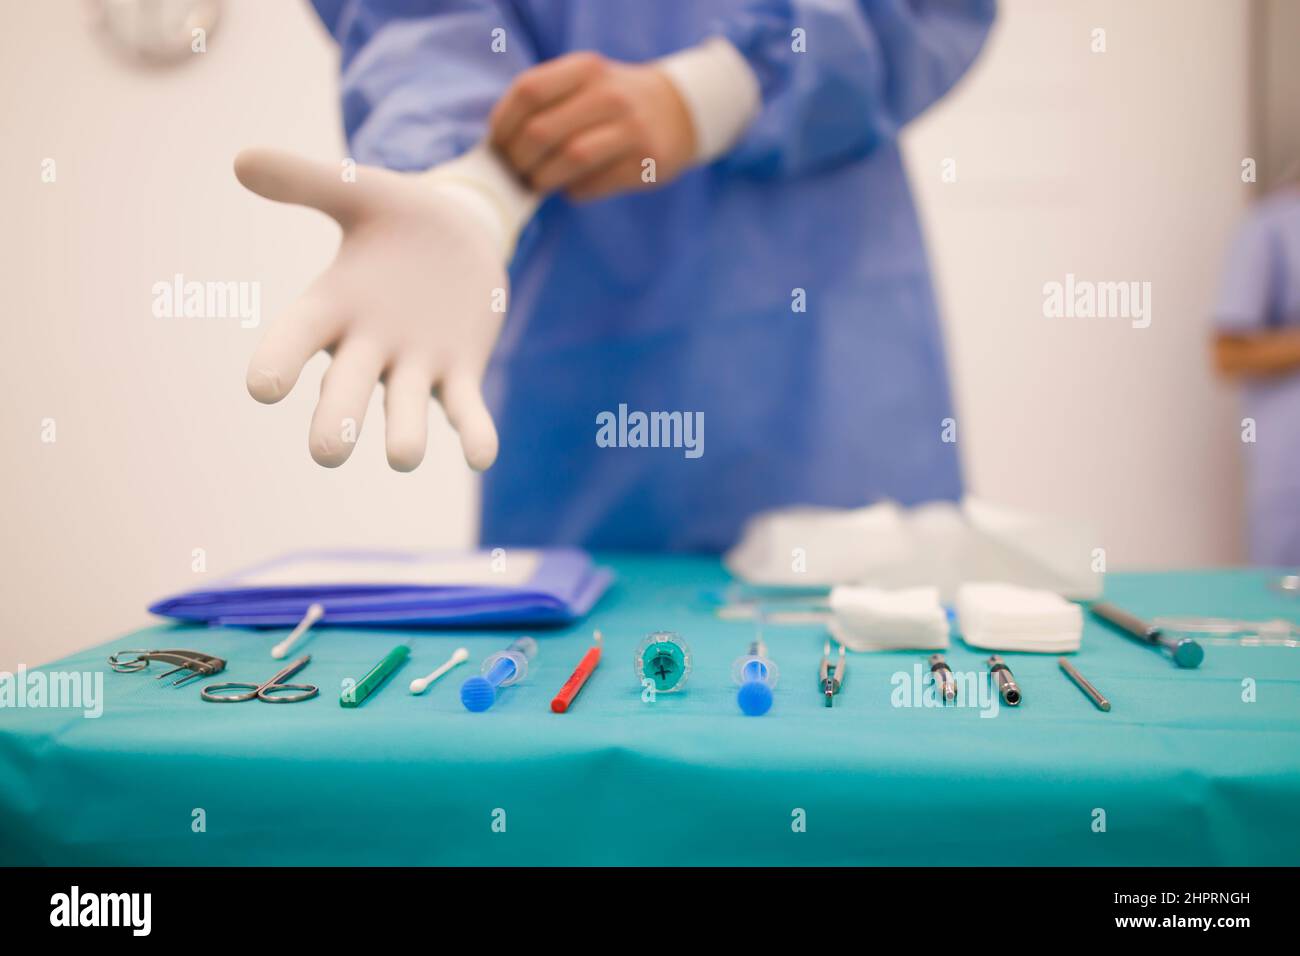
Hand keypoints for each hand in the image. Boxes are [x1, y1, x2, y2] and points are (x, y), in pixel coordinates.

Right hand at [234, 148, 504, 471]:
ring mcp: (415, 364)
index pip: (296, 337)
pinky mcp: (460, 372)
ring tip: (402, 457)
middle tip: (326, 453)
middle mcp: (368, 346)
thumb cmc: (399, 218)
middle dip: (336, 420)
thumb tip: (240, 159)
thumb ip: (305, 180)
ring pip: (404, 408)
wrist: (461, 236)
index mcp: (333, 304)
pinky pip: (465, 410)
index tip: (262, 387)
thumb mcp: (358, 190)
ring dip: (404, 433)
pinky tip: (482, 455)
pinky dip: (473, 432)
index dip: (280, 361)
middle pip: (345, 389)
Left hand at [488, 52, 695, 201]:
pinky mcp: (644, 163)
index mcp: (586, 69)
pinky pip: (591, 185)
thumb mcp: (584, 82)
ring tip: (537, 183)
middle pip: (541, 132)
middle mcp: (609, 95)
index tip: (498, 145)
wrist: (680, 112)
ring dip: (542, 179)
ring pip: (567, 160)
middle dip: (517, 160)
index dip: (503, 124)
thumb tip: (499, 145)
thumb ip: (545, 101)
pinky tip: (573, 185)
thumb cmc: (614, 103)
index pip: (528, 92)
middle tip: (515, 171)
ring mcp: (631, 130)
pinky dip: (572, 191)